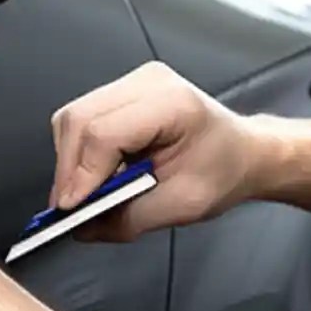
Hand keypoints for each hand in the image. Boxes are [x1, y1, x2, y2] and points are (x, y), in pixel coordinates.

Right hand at [50, 61, 265, 241]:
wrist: (241, 152)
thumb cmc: (224, 170)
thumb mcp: (183, 206)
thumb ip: (129, 218)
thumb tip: (84, 227)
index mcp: (173, 104)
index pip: (104, 133)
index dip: (82, 173)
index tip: (73, 207)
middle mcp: (147, 83)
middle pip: (78, 119)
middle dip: (69, 168)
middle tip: (72, 206)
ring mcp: (129, 83)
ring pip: (71, 118)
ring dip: (71, 160)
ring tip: (88, 190)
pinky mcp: (117, 92)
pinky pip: (79, 119)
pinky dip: (77, 151)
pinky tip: (95, 172)